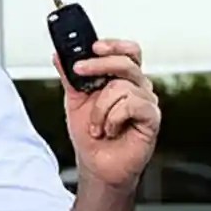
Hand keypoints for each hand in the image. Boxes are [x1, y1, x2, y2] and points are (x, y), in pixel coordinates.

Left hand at [54, 39, 160, 189]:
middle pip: (127, 62)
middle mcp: (138, 88)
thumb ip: (70, 78)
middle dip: (99, 64)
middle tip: (79, 70)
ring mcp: (147, 102)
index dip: (113, 45)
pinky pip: (132, 105)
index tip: (93, 47)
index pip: (127, 52)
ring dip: (100, 109)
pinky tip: (110, 131)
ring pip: (121, 87)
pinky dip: (112, 118)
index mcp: (122, 80)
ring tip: (96, 126)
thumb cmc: (90, 134)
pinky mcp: (152, 118)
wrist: (96, 164)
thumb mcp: (74, 101)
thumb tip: (59, 55)